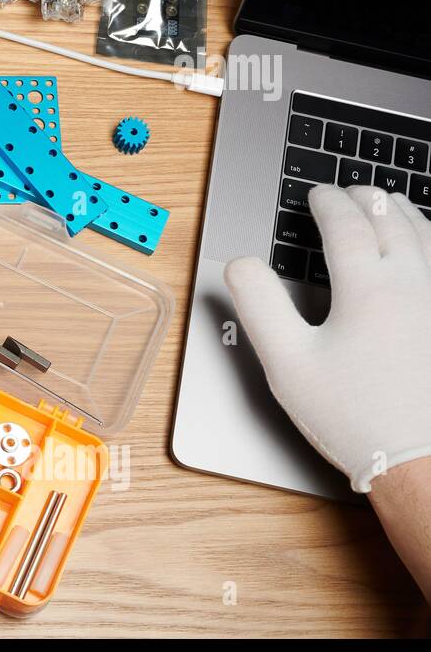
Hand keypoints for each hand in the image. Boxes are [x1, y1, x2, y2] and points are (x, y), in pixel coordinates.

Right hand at [225, 184, 430, 491]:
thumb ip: (258, 305)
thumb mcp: (287, 363)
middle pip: (392, 219)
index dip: (327, 203)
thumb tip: (239, 264)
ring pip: (429, 235)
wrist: (421, 458)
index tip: (317, 195)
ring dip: (404, 212)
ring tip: (390, 206)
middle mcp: (414, 283)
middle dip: (367, 199)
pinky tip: (426, 249)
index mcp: (367, 287)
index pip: (346, 224)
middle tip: (350, 193)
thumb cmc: (353, 416)